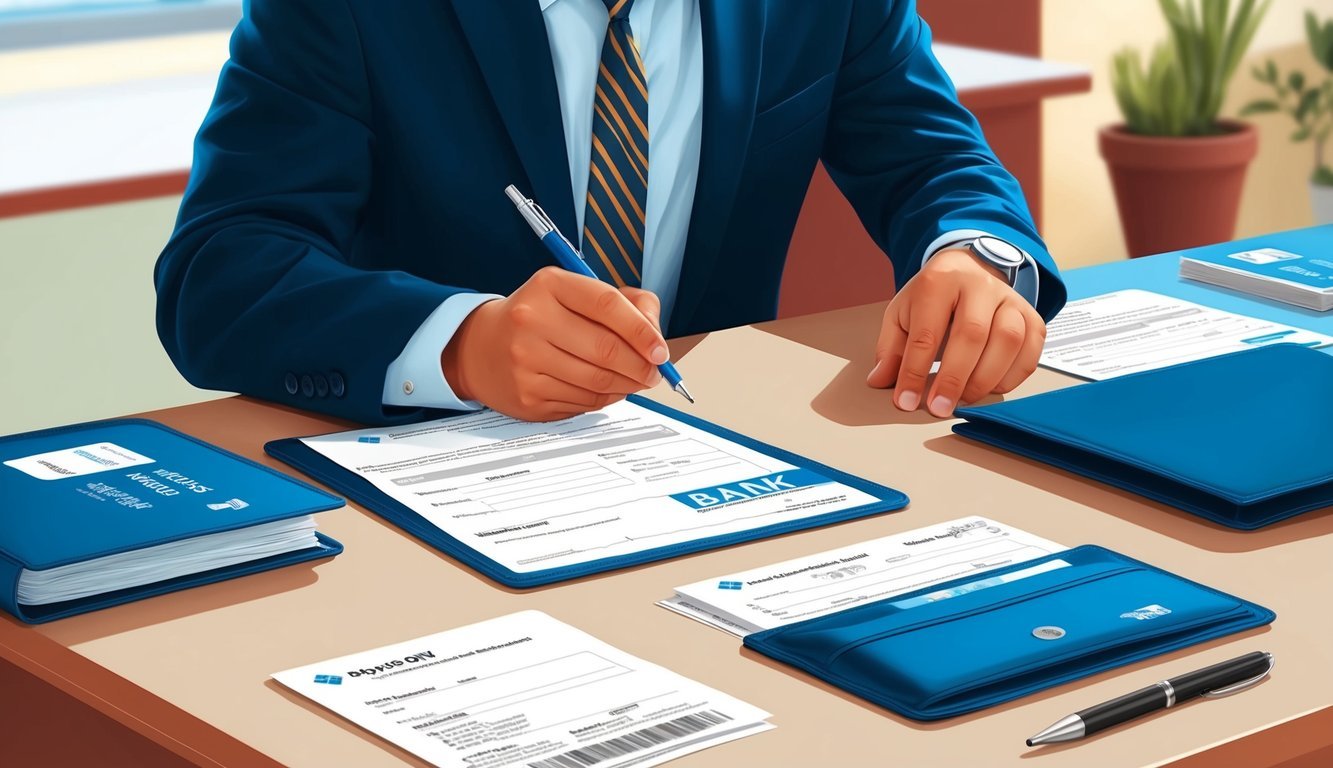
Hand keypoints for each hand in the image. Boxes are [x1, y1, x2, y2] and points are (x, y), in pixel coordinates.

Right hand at [441, 267, 667, 420]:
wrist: (480, 348)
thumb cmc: (539, 317)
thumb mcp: (575, 293)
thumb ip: (626, 303)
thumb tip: (655, 336)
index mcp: (549, 286)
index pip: (607, 305)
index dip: (642, 330)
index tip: (660, 349)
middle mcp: (531, 321)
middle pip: (606, 350)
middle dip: (641, 366)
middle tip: (654, 372)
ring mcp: (526, 362)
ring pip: (597, 382)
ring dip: (627, 385)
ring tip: (634, 380)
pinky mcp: (527, 396)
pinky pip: (583, 403)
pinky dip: (604, 399)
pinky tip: (605, 389)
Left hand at [866, 249, 1045, 416]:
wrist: (968, 269)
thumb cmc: (932, 297)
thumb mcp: (901, 314)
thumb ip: (890, 348)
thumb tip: (881, 381)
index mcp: (939, 281)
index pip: (926, 333)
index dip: (914, 372)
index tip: (906, 402)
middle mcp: (979, 285)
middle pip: (972, 335)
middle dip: (953, 379)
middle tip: (939, 408)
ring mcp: (1009, 298)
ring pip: (1008, 340)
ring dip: (986, 378)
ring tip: (964, 399)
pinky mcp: (1031, 315)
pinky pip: (1031, 348)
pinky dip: (1013, 376)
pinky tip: (991, 387)